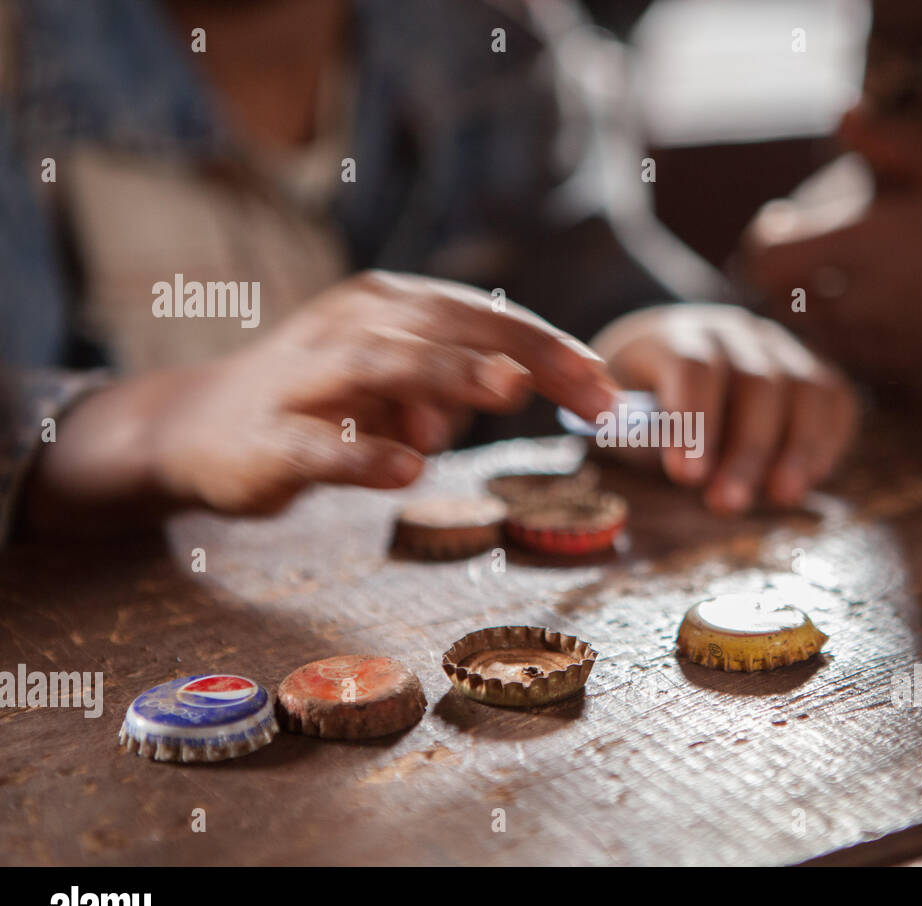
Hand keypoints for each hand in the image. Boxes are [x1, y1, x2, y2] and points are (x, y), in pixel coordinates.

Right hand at [24, 271, 619, 528]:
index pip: (485, 319)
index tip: (610, 390)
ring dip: (447, 375)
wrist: (199, 427)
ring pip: (381, 365)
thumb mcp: (397, 383)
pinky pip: (320, 445)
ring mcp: (304, 378)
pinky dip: (364, 454)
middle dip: (525, 356)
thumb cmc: (320, 401)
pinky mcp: (267, 437)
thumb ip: (453, 385)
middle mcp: (350, 327)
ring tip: (508, 391)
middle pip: (448, 330)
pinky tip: (409, 468)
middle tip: (592, 391)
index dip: (553, 350)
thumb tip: (507, 390)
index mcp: (391, 308)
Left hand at [591, 304, 859, 512]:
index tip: (687, 476)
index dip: (694, 421)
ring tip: (780, 496)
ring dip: (796, 449)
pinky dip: (825, 444)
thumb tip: (666, 460)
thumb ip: (639, 434)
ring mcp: (783, 349)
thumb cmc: (648, 404)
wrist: (679, 367)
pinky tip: (804, 482)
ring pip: (805, 389)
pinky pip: (835, 402)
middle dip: (746, 449)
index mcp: (680, 336)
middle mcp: (738, 334)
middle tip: (728, 503)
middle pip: (756, 383)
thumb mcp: (626, 415)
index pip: (694, 368)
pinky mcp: (816, 373)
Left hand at [740, 108, 921, 396]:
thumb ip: (886, 137)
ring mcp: (887, 354)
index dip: (765, 241)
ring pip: (822, 341)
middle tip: (811, 252)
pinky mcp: (915, 385)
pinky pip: (866, 369)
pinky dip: (861, 346)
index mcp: (861, 251)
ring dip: (822, 314)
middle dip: (788, 278)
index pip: (764, 262)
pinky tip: (891, 319)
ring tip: (847, 285)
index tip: (784, 224)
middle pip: (786, 305)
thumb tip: (841, 122)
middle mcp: (862, 310)